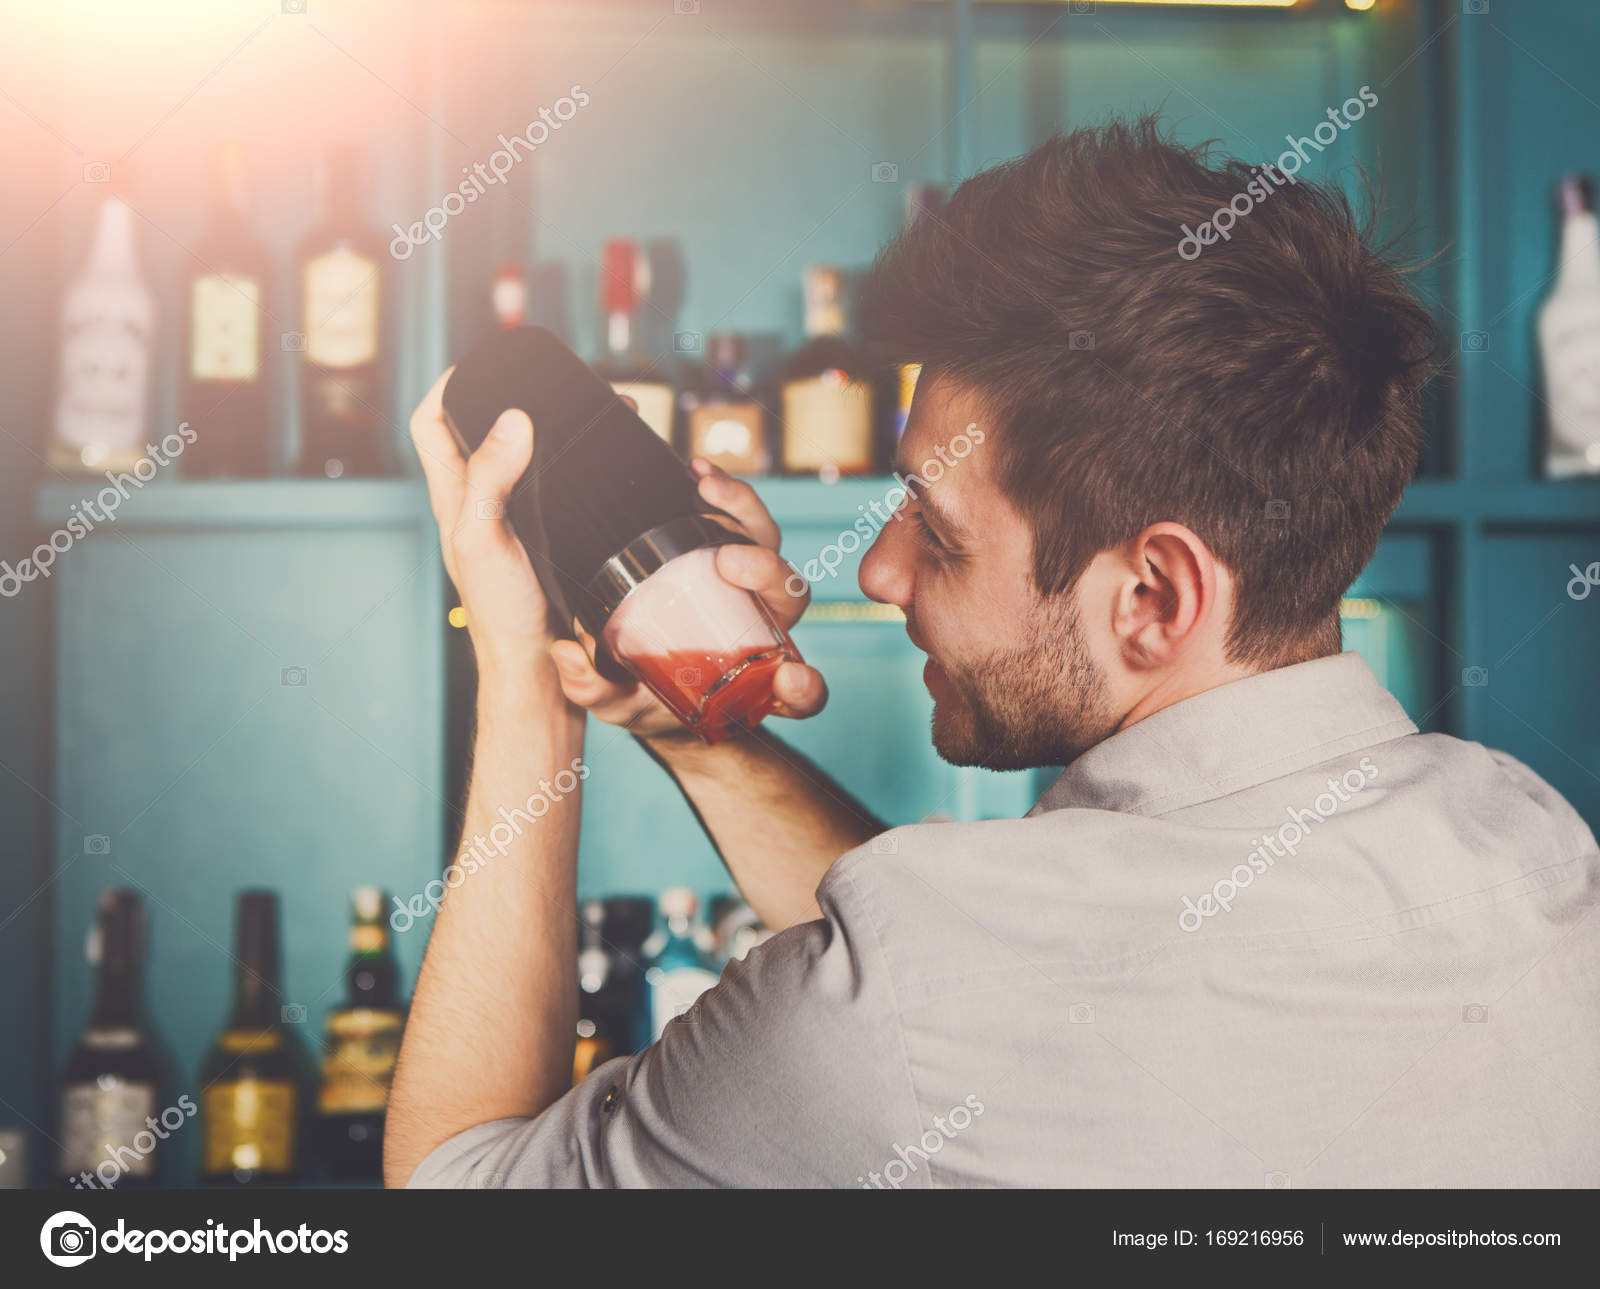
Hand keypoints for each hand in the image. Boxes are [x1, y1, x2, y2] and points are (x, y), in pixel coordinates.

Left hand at [409, 368, 553, 682]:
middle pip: (477, 432)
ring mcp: (512, 519)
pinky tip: (601, 461)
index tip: (479, 364)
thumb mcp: (485, 536)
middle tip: (541, 381)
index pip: (429, 422)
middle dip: (503, 398)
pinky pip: (553, 487)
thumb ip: (490, 478)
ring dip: (545, 430)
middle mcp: (478, 501)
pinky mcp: (544, 535)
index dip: (445, 386)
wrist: (538, 660)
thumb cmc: (501, 609)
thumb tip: (513, 421)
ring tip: (584, 409)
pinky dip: (573, 465)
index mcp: (452, 495)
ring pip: (520, 458)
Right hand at [550, 459, 828, 740]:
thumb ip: (596, 689)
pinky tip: (696, 472)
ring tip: (706, 486)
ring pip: (768, 543)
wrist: (642, 663)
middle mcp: (764, 628)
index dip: (804, 688)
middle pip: (789, 593)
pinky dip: (723, 493)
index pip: (801, 691)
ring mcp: (749, 585)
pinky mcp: (728, 549)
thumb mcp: (617, 702)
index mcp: (754, 680)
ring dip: (745, 510)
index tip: (788, 680)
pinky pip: (738, 516)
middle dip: (769, 572)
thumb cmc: (645, 697)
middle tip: (729, 559)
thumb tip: (569, 655)